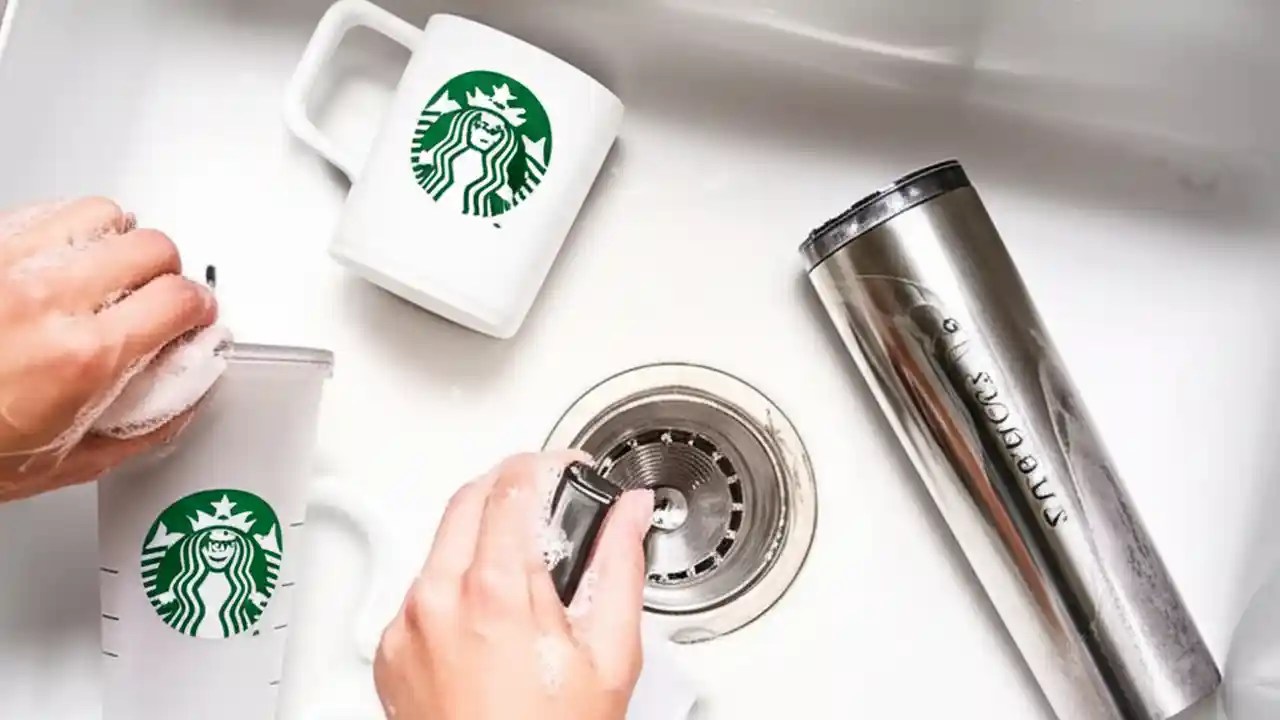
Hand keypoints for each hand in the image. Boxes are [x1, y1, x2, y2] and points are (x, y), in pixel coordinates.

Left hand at [0, 198, 215, 501]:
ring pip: (102, 213)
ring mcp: (7, 265)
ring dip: (118, 241)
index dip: (200, 309)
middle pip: (152, 246)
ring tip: (111, 271)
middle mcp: (46, 299)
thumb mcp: (68, 463)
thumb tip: (184, 399)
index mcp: (82, 356)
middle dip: (167, 274)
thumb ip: (144, 428)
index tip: (195, 319)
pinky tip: (63, 261)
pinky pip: (45, 212)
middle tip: (158, 299)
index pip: (181, 298)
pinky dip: (67, 231)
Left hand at [374, 451, 653, 719]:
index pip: (511, 485)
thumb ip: (618, 567)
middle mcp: (437, 599)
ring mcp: (406, 625)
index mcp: (494, 592)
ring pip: (442, 544)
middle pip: (469, 500)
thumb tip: (627, 513)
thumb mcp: (606, 655)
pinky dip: (456, 585)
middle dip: (513, 491)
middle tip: (553, 514)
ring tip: (529, 583)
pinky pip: (422, 590)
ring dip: (484, 539)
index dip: (547, 466)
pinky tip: (491, 622)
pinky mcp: (389, 650)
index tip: (569, 472)